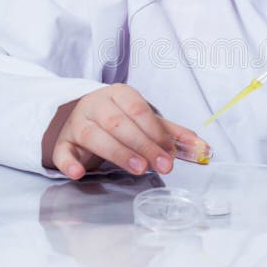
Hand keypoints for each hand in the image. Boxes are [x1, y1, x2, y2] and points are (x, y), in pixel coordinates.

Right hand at [49, 84, 205, 179]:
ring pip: (94, 136)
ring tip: (138, 169)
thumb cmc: (120, 119)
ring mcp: (77, 124)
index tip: (171, 153)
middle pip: (119, 123)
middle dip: (143, 145)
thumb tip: (204, 149)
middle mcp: (96, 105)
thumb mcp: (147, 122)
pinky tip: (79, 172)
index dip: (156, 132)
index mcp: (120, 94)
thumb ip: (173, 135)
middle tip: (162, 165)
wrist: (82, 117)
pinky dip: (69, 162)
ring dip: (117, 152)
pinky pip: (63, 152)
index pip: (138, 110)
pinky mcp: (63, 143)